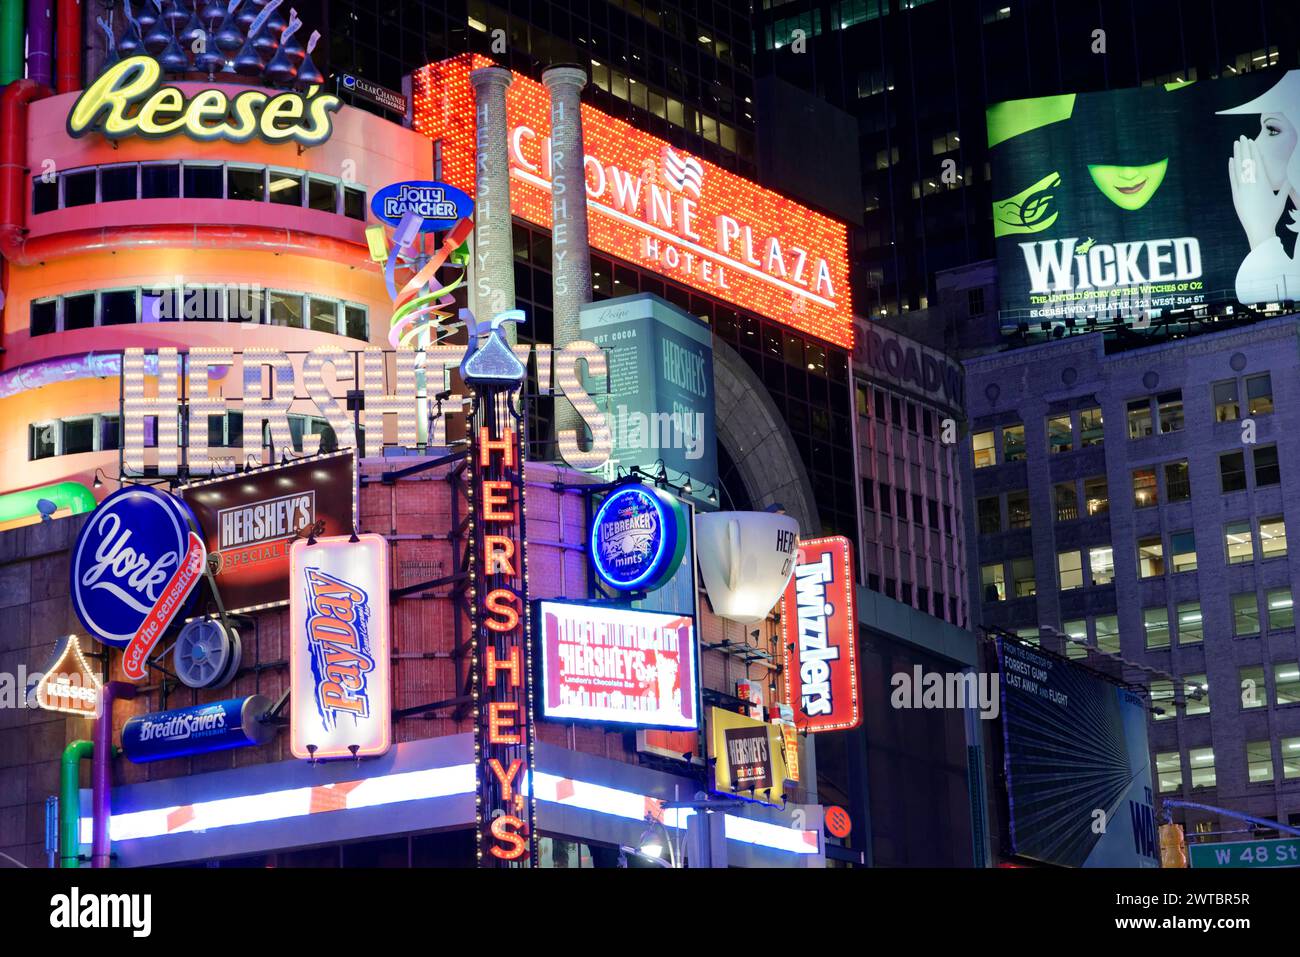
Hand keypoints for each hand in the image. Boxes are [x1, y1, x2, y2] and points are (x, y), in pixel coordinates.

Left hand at [1228, 135, 1287, 250]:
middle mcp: (1252, 184)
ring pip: (1239, 168)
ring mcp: (1242, 190)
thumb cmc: (1271, 215)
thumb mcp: (1280, 199)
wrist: (1259, 229)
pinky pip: (1233, 179)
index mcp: (1263, 183)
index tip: (1252, 141)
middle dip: (1245, 148)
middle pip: (1247, 162)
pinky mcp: (1236, 196)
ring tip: (1236, 144)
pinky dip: (1232, 169)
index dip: (1254, 151)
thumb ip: (1285, 186)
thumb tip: (1292, 176)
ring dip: (1237, 155)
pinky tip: (1231, 160)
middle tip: (1242, 137)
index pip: (1258, 163)